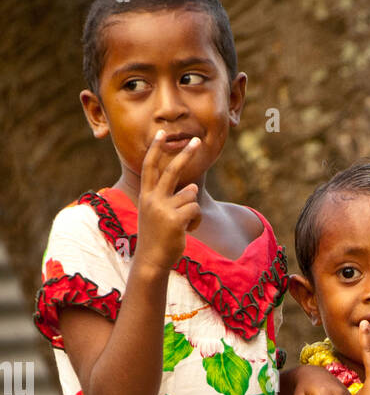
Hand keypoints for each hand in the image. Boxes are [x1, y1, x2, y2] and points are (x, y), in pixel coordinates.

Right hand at [135, 130, 201, 271]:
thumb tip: (192, 186)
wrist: (151, 260)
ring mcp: (163, 208)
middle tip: (198, 141)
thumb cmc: (157, 237)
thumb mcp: (158, 214)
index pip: (150, 167)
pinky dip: (196, 220)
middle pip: (172, 170)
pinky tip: (187, 230)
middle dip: (186, 154)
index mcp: (146, 195)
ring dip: (192, 208)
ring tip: (183, 223)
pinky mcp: (175, 219)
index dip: (155, 149)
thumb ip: (171, 198)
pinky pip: (195, 209)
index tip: (161, 134)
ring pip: (190, 194)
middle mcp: (152, 199)